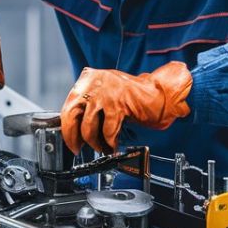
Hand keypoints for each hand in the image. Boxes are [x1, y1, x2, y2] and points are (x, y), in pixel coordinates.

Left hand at [59, 62, 191, 152]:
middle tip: (78, 148)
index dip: (67, 127)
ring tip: (101, 147)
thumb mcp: (106, 93)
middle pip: (72, 115)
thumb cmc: (134, 96)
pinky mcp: (119, 104)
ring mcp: (106, 93)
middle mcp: (95, 83)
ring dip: (94, 142)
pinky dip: (110, 142)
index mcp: (89, 79)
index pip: (68, 106)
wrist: (160, 94)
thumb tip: (74, 126)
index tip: (70, 139)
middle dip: (73, 136)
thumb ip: (90, 104)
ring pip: (88, 126)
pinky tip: (113, 145)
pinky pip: (108, 130)